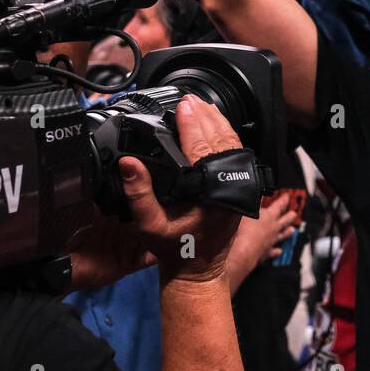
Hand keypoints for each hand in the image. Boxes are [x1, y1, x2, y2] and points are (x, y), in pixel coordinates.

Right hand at [68, 97, 245, 288]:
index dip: (191, 123)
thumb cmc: (175, 250)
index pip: (201, 147)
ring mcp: (239, 185)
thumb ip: (138, 194)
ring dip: (217, 122)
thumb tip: (128, 163)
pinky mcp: (241, 187)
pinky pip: (237, 154)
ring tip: (201, 105)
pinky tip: (215, 125)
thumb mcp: (149, 225)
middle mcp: (229, 185)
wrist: (199, 270)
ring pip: (232, 144)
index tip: (183, 104)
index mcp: (209, 191)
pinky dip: (225, 135)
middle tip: (190, 99)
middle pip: (220, 139)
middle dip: (205, 116)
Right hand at [227, 191, 302, 291]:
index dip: (284, 199)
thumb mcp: (243, 209)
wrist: (239, 252)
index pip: (279, 204)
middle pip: (285, 220)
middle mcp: (273, 228)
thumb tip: (250, 190)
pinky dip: (276, 251)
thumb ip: (249, 201)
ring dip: (287, 232)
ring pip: (283, 235)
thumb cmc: (240, 231)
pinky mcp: (266, 253)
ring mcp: (271, 241)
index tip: (287, 196)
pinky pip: (274, 251)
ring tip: (292, 230)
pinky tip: (278, 251)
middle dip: (290, 215)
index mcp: (269, 216)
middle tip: (294, 213)